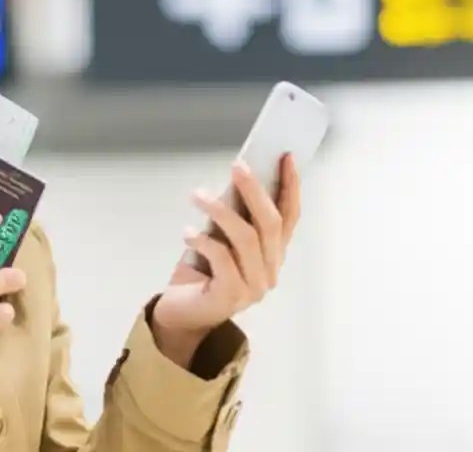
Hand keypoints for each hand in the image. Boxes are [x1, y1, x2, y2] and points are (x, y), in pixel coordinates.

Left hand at [151, 155, 301, 364]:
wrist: (181, 315)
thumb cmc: (201, 272)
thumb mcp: (220, 240)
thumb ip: (234, 219)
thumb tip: (237, 179)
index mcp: (272, 256)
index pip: (290, 217)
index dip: (291, 187)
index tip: (286, 157)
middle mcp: (270, 271)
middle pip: (270, 224)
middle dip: (255, 190)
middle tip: (237, 166)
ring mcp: (254, 287)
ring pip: (246, 238)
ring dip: (221, 211)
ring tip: (197, 195)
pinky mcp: (231, 297)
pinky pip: (222, 259)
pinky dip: (203, 241)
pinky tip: (187, 232)